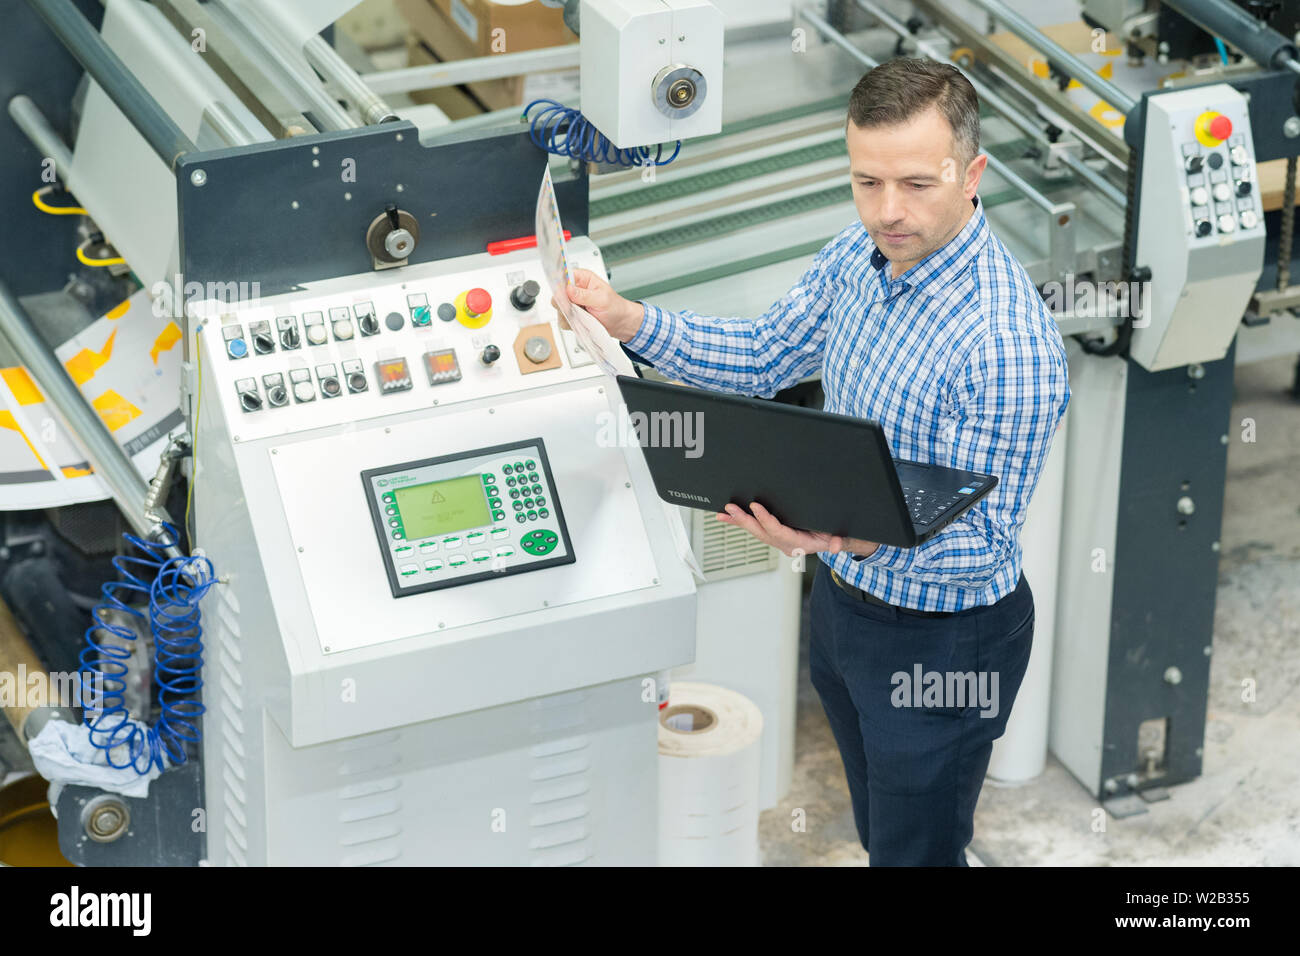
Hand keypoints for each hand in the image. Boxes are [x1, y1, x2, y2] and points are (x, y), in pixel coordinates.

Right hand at [550, 267, 644, 341]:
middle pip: (558, 294)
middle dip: (564, 304)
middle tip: (576, 309)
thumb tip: (569, 289)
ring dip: (569, 315)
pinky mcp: (572, 315)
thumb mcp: (602, 299)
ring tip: (584, 316)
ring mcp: (572, 303)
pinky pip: (563, 320)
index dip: (561, 285)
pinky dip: (571, 323)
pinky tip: (582, 322)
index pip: (563, 276)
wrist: (620, 323)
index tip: (564, 295)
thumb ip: (584, 294)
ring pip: (559, 309)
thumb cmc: (616, 307)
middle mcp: (575, 289)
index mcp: (583, 278)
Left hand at [716, 501, 880, 558]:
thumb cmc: (833, 535)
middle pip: (761, 532)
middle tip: (730, 509)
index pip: (778, 531)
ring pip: (754, 531)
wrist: (832, 541)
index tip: (755, 507)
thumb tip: (837, 546)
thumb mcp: (840, 536)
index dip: (766, 519)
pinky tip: (727, 517)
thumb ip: (839, 541)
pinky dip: (741, 523)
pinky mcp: (772, 535)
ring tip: (722, 514)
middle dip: (744, 520)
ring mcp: (776, 540)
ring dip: (738, 522)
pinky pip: (755, 529)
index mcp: (798, 544)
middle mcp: (784, 543)